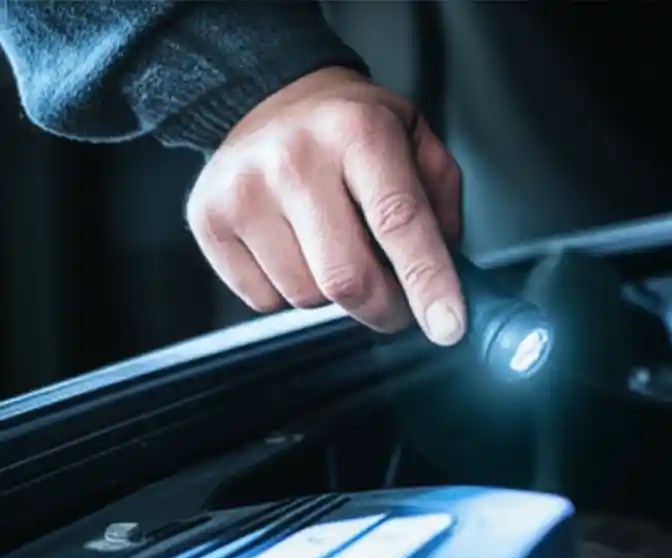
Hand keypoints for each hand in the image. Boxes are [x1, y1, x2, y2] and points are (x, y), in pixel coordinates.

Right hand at [185, 67, 465, 343]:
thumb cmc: (355, 130)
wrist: (273, 99)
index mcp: (359, 132)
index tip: (448, 328)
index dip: (428, 282)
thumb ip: (442, 206)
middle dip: (386, 309)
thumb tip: (447, 278)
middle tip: (400, 302)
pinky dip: (290, 290)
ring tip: (335, 245)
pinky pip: (264, 300)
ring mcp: (243, 189)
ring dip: (334, 293)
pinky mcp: (207, 219)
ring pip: (307, 296)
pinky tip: (295, 246)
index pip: (399, 221)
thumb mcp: (417, 142)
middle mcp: (295, 157)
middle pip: (347, 278)